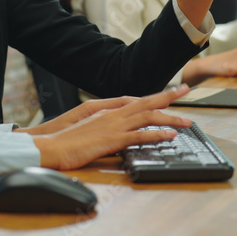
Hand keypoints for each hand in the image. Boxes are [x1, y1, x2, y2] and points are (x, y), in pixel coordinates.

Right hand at [32, 85, 192, 170]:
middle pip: (145, 101)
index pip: (133, 100)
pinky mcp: (113, 140)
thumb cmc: (62, 139)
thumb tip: (112, 128)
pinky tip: (170, 136)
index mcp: (104, 109)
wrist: (49, 146)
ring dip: (170, 117)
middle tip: (185, 89)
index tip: (165, 95)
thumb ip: (100, 123)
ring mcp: (113, 125)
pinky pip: (140, 135)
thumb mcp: (83, 126)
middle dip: (168, 95)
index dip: (150, 97)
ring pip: (148, 116)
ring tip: (187, 121)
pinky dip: (157, 134)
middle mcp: (112, 114)